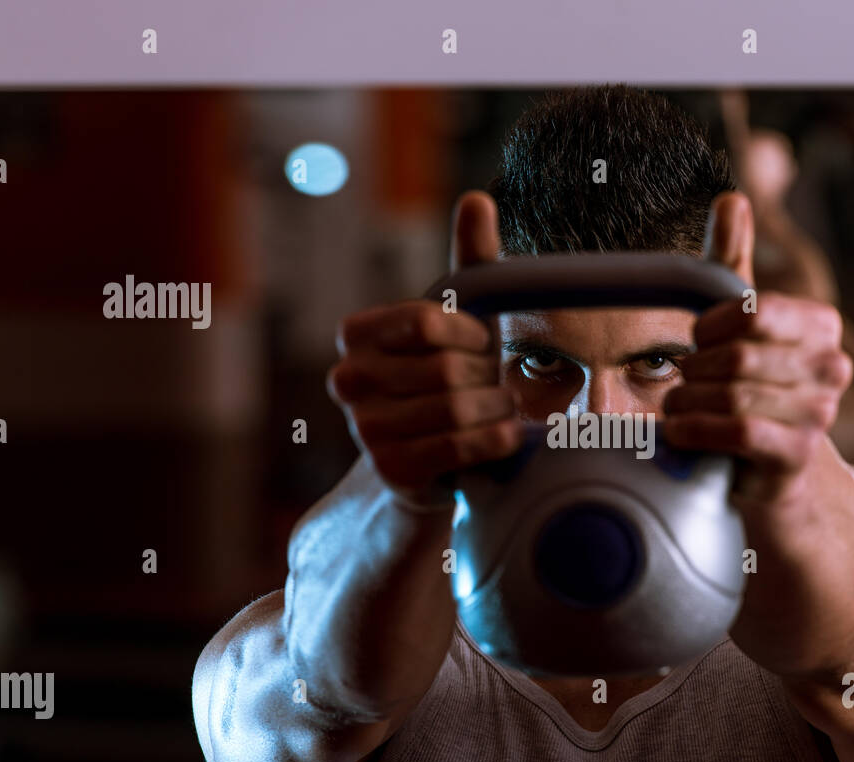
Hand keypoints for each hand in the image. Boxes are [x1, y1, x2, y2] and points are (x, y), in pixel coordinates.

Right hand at [326, 191, 522, 506]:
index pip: (428, 322)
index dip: (470, 335)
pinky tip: (506, 437)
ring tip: (501, 410)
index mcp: (357, 335)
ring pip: (456, 409)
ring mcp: (363, 429)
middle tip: (496, 386)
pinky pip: (457, 446)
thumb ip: (472, 261)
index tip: (481, 346)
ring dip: (496, 410)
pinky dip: (494, 440)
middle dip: (487, 378)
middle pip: (445, 370)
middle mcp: (348, 380)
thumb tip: (477, 200)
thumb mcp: (462, 320)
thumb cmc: (452, 377)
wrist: (435, 461)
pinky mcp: (390, 470)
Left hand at [663, 192, 853, 505]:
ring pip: (732, 394)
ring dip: (688, 402)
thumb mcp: (741, 325)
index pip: (754, 311)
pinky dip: (696, 429)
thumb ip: (733, 262)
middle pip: (739, 356)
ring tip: (678, 408)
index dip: (711, 326)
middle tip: (684, 381)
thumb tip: (732, 198)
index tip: (697, 340)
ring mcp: (820, 414)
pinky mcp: (796, 455)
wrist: (774, 469)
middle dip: (697, 370)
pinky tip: (680, 431)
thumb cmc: (751, 386)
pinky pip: (736, 430)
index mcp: (820, 325)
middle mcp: (831, 367)